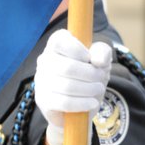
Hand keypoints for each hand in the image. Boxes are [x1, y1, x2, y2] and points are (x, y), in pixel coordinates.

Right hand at [34, 29, 112, 144]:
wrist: (80, 101)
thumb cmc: (88, 73)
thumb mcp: (100, 58)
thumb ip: (102, 52)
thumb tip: (97, 60)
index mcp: (55, 44)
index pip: (59, 41)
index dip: (78, 50)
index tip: (89, 59)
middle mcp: (44, 60)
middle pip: (67, 67)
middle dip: (91, 74)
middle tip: (101, 78)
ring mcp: (41, 81)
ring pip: (67, 86)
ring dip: (90, 89)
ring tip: (98, 89)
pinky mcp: (43, 100)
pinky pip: (65, 102)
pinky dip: (83, 103)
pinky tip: (93, 102)